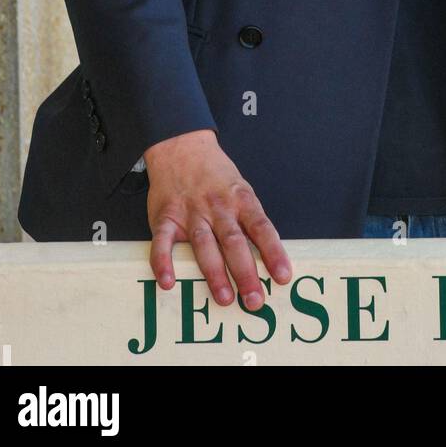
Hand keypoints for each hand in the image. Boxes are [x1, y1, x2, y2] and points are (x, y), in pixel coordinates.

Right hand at [144, 128, 291, 308]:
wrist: (182, 146)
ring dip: (214, 273)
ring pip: (204, 245)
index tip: (282, 277)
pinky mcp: (166, 217)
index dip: (273, 252)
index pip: (262, 228)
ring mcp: (191, 212)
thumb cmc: (215, 175)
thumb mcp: (240, 189)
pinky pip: (162, 242)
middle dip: (246, 272)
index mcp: (241, 200)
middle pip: (234, 242)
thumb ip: (249, 220)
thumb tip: (267, 256)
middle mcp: (218, 207)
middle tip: (255, 300)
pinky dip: (163, 262)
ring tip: (225, 297)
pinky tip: (167, 281)